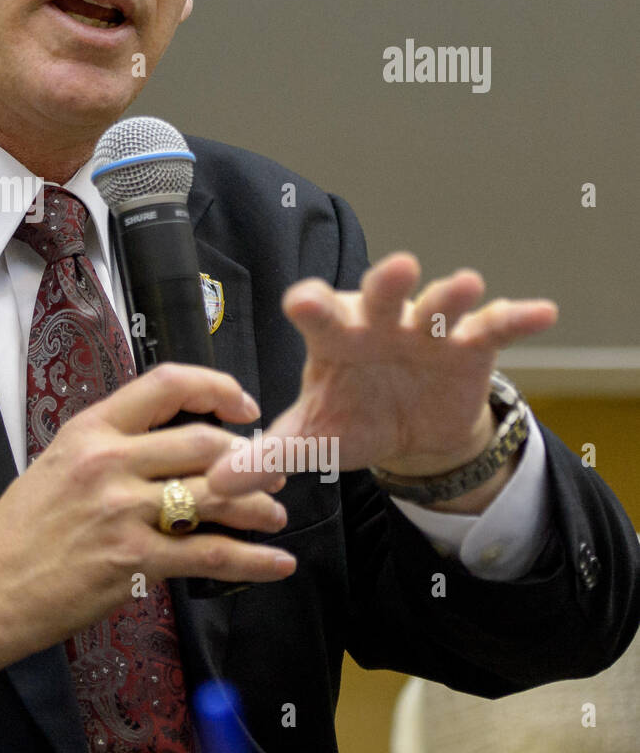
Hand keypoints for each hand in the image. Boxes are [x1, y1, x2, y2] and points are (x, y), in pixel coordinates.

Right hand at [0, 364, 296, 699]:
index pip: (166, 384)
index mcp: (89, 429)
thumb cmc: (19, 533)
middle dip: (250, 458)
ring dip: (259, 507)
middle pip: (204, 442)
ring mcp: (121, 510)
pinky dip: (253, 559)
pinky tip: (275, 562)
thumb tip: (168, 447)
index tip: (241, 404)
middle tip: (269, 472)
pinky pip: (211, 554)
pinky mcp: (133, 559)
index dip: (216, 387)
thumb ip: (111, 449)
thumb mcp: (57, 465)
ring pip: (216, 494)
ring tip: (274, 515)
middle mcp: (108, 461)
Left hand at [208, 253, 555, 496]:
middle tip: (396, 268)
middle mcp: (380, 322)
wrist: (411, 432)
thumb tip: (213, 484)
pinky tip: (540, 313)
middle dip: (388, 283)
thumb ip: (265, 458)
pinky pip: (495, 324)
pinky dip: (517, 316)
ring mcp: (427, 330)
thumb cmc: (352, 417)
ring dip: (452, 294)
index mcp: (334, 336)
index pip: (318, 312)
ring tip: (466, 284)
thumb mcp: (312, 438)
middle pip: (381, 295)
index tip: (303, 302)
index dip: (312, 305)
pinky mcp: (471, 345)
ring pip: (439, 304)